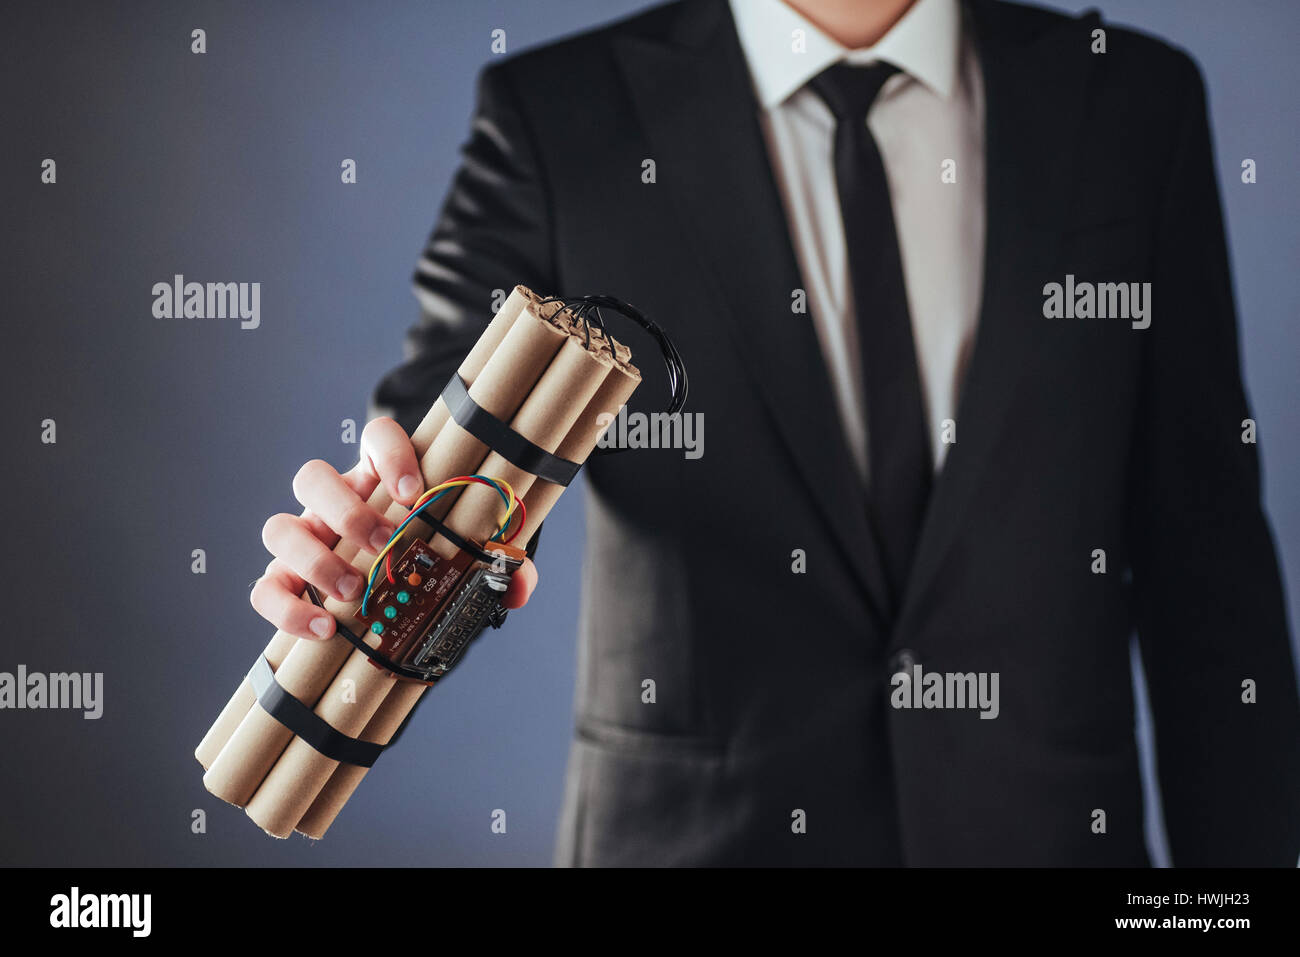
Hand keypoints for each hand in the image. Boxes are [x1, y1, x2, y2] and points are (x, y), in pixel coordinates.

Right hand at [252, 416, 537, 639]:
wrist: (394, 596)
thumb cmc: (430, 560)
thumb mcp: (467, 556)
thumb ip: (498, 564)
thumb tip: (519, 585)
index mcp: (378, 481)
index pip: (374, 439)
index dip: (388, 452)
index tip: (414, 490)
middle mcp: (333, 504)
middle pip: (312, 477)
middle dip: (346, 510)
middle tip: (384, 543)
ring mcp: (303, 542)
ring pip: (279, 528)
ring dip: (314, 558)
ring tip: (354, 591)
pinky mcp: (284, 583)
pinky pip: (265, 590)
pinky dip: (287, 609)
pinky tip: (325, 627)